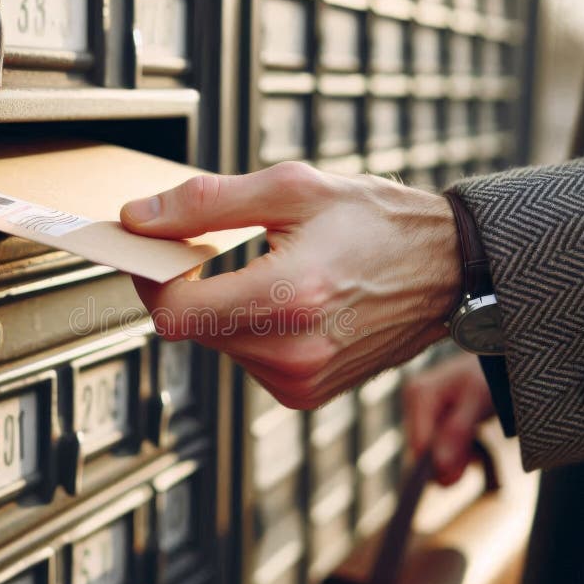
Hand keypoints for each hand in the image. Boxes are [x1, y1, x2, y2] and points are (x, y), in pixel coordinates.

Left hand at [121, 162, 461, 409]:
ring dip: (220, 309)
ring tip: (268, 274)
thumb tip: (139, 217)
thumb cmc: (376, 222)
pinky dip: (248, 330)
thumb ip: (205, 203)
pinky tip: (286, 304)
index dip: (149, 279)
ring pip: (217, 345)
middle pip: (191, 328)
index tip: (153, 251)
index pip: (175, 312)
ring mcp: (300, 382)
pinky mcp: (305, 394)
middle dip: (187, 288)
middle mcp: (292, 354)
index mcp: (289, 298)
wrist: (445, 270)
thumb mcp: (292, 189)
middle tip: (208, 250)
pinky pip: (246, 361)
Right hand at [402, 353, 495, 484]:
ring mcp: (417, 407)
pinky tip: (468, 440)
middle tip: (475, 457)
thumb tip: (440, 470)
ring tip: (475, 445)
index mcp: (419, 394)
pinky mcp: (426, 414)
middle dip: (448, 459)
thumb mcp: (477, 403)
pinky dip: (452, 448)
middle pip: (421, 448)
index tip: (457, 479)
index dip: (436, 466)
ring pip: (428, 449)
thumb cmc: (489, 376)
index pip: (418, 445)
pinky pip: (434, 443)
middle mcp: (412, 399)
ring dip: (453, 455)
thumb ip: (457, 434)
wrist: (497, 359)